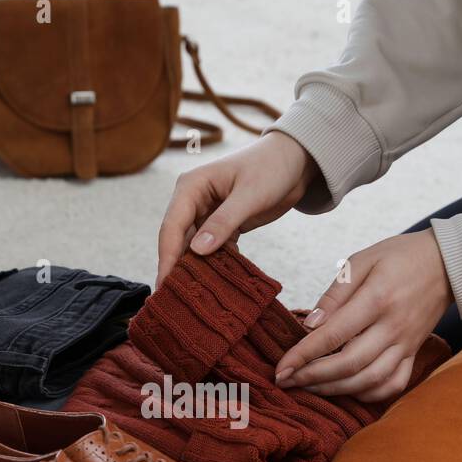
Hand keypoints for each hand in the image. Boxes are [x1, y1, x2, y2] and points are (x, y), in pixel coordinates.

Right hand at [156, 131, 317, 285]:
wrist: (296, 161)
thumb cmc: (271, 167)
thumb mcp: (249, 195)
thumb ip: (224, 222)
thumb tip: (197, 251)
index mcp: (191, 187)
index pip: (171, 227)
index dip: (167, 257)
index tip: (164, 284)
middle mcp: (193, 201)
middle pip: (178, 240)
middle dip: (176, 268)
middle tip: (173, 301)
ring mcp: (207, 214)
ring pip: (194, 248)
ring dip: (195, 270)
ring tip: (192, 299)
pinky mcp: (223, 225)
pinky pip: (213, 250)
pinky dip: (214, 265)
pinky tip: (216, 285)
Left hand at [276, 230, 451, 402]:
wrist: (449, 263)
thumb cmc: (400, 257)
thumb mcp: (363, 260)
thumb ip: (335, 293)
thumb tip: (310, 325)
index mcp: (377, 299)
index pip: (333, 335)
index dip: (303, 355)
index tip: (281, 368)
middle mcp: (393, 327)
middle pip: (349, 364)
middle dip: (313, 378)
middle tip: (287, 381)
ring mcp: (406, 344)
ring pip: (369, 380)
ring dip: (335, 390)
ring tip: (308, 387)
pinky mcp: (414, 353)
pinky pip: (393, 385)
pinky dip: (368, 394)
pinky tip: (347, 390)